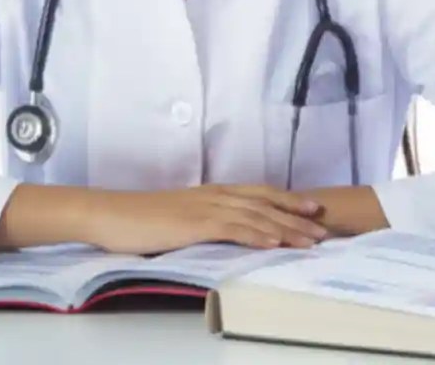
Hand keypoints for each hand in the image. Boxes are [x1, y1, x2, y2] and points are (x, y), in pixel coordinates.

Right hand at [86, 184, 329, 254]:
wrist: (110, 214)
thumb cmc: (138, 219)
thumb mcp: (178, 217)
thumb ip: (202, 220)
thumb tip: (223, 232)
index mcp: (211, 192)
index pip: (258, 193)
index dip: (288, 200)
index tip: (313, 209)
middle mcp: (214, 195)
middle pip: (265, 202)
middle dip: (297, 215)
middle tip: (324, 227)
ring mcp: (205, 207)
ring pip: (255, 215)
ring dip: (286, 228)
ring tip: (310, 240)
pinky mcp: (195, 223)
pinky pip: (233, 228)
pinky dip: (257, 234)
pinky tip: (274, 242)